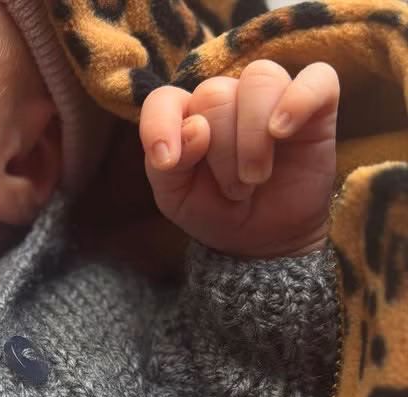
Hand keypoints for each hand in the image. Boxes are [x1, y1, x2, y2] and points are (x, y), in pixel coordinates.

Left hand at [140, 60, 338, 258]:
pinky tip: (283, 132)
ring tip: (257, 177)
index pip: (164, 100)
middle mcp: (228, 98)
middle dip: (221, 152)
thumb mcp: (177, 200)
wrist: (265, 239)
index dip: (160, 125)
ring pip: (259, 80)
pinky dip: (299, 100)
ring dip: (253, 137)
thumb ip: (167, 167)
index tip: (167, 163)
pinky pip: (316, 77)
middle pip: (214, 94)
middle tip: (234, 189)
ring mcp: (272, 96)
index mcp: (188, 118)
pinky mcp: (317, 103)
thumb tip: (195, 128)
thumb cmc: (216, 212)